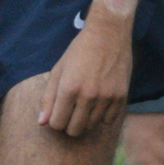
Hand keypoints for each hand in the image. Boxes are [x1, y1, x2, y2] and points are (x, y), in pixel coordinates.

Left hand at [38, 7, 133, 136]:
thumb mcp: (59, 70)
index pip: (57, 123)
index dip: (55, 121)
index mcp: (68, 88)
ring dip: (86, 119)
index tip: (58, 113)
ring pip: (92, 126)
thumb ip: (49, 98)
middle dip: (69, 124)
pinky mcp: (122, 97)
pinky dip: (102, 116)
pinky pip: (109, 121)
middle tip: (71, 111)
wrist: (108, 34)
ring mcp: (107, 97)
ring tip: (84, 102)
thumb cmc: (79, 51)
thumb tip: (42, 122)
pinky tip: (99, 102)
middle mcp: (88, 95)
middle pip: (74, 129)